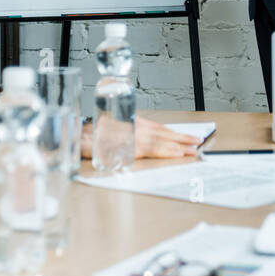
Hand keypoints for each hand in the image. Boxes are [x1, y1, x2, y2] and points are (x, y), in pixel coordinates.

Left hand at [78, 115, 201, 159]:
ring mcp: (133, 124)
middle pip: (160, 137)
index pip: (150, 146)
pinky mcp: (133, 121)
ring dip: (178, 135)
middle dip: (180, 142)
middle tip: (198, 146)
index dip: (167, 149)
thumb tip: (123, 153)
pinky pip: (154, 125)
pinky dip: (166, 129)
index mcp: (123, 138)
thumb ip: (107, 152)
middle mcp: (131, 130)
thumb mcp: (91, 150)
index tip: (182, 153)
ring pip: (160, 130)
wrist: (76, 130)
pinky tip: (173, 132)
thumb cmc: (84, 143)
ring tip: (194, 138)